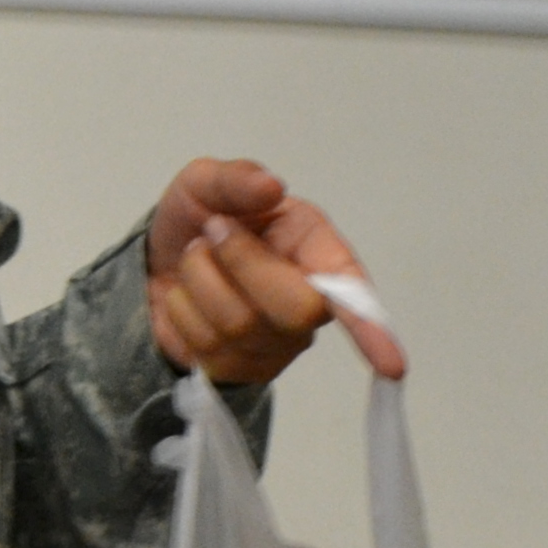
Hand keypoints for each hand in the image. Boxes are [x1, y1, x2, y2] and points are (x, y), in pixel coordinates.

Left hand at [145, 159, 401, 383]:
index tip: (391, 364)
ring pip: (239, 325)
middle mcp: (307, 302)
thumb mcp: (206, 183)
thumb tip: (272, 186)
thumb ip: (235, 180)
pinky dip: (181, 309)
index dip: (370, 325)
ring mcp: (273, 343)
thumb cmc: (199, 218)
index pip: (352, 290)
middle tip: (212, 232)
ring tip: (196, 259)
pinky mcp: (236, 368)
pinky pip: (204, 346)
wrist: (155, 258)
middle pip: (295, 310)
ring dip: (199, 279)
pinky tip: (187, 295)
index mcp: (315, 249)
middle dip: (241, 264)